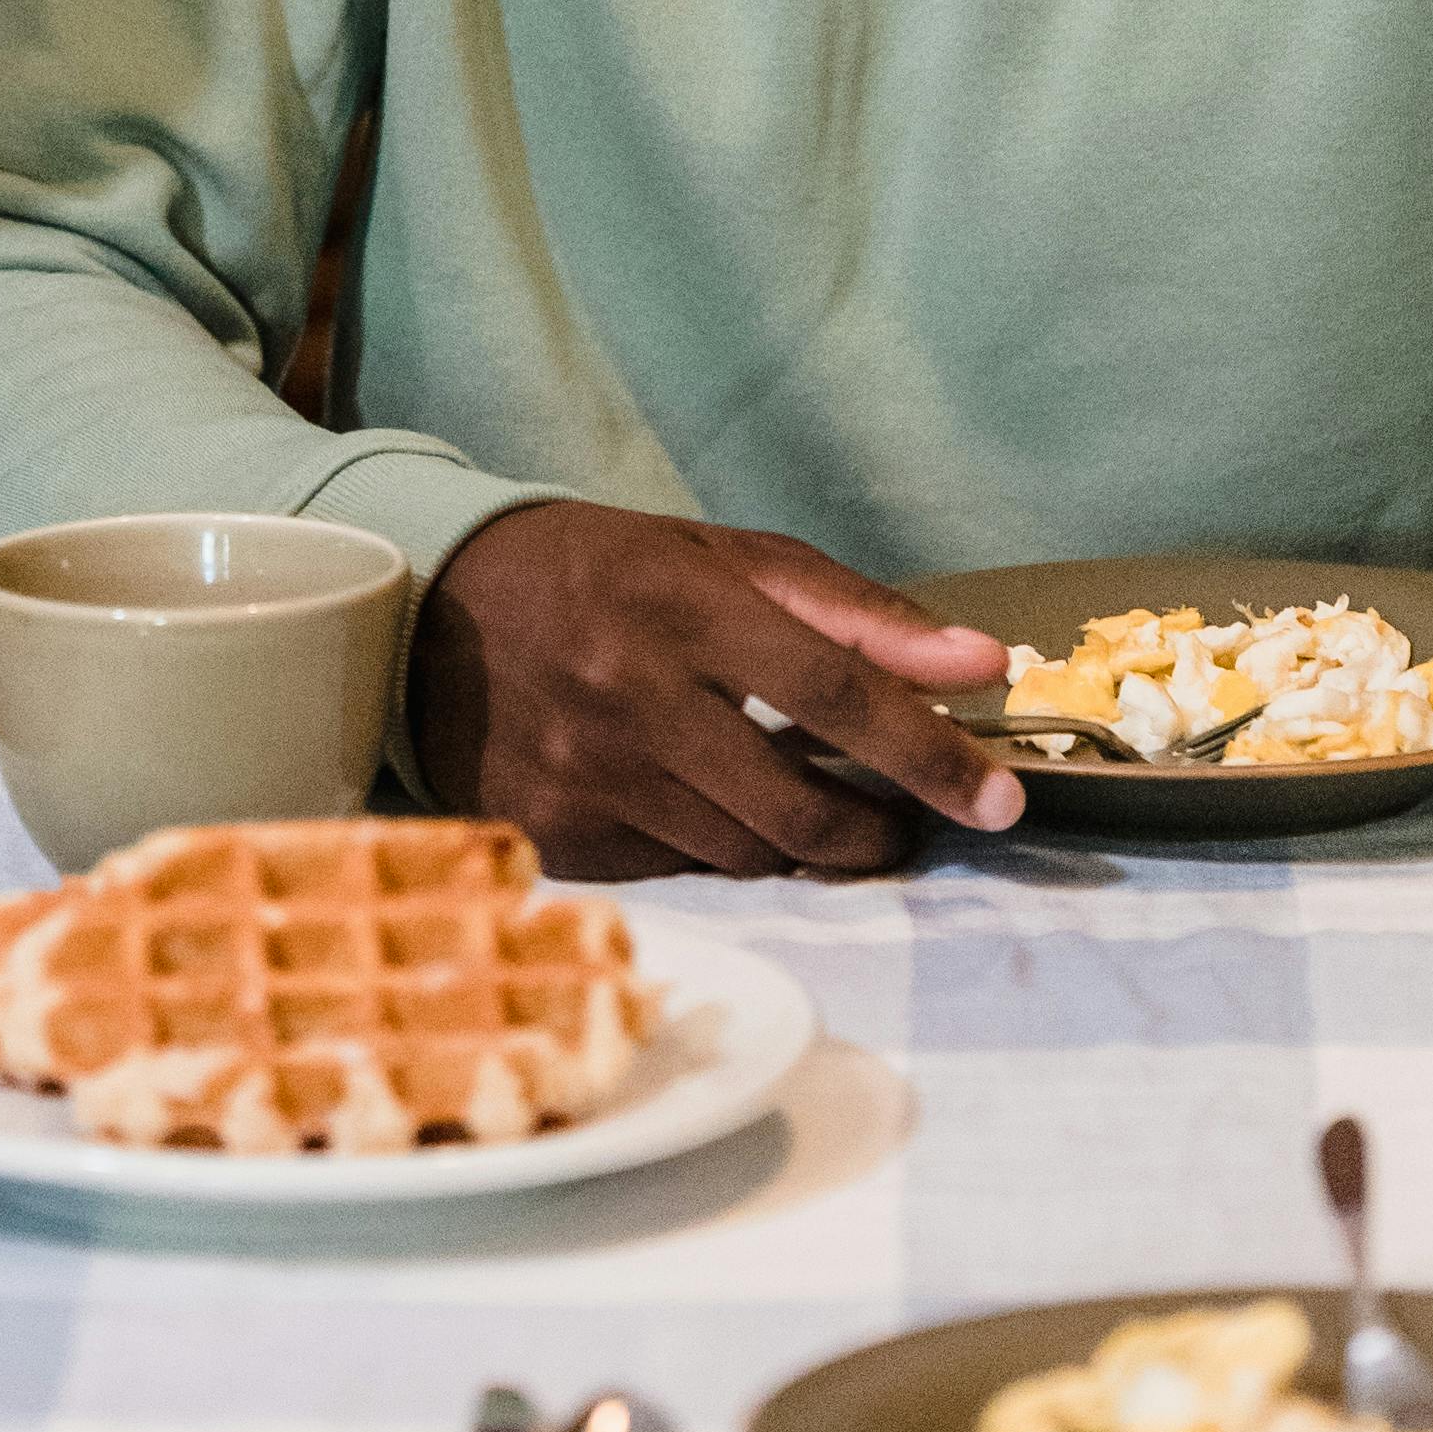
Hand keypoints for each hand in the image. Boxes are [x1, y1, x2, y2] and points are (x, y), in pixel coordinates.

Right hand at [407, 499, 1026, 881]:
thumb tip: (981, 664)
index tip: (1000, 800)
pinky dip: (716, 850)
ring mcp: (586, 774)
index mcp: (684, 603)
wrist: (432, 606)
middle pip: (798, 805)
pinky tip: (706, 806)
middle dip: (877, 830)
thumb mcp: (724, 556)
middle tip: (901, 823)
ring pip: (745, 854)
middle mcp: (632, 693)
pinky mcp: (554, 837)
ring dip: (800, 843)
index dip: (930, 755)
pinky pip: (679, 875)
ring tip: (807, 805)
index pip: (838, 694)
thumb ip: (857, 614)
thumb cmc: (604, 572)